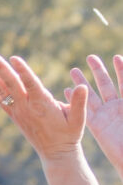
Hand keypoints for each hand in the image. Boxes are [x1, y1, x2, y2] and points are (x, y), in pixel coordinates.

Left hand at [0, 51, 86, 161]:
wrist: (56, 153)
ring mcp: (18, 112)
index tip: (14, 59)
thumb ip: (78, 102)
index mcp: (42, 105)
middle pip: (12, 84)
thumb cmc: (69, 134)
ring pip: (3, 90)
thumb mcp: (78, 119)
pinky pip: (0, 100)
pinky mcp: (15, 116)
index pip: (31, 84)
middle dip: (0, 68)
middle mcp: (27, 107)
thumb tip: (82, 86)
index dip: (22, 71)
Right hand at [69, 54, 122, 176]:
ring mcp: (107, 116)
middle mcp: (118, 108)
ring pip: (93, 95)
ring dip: (83, 83)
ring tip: (73, 70)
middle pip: (107, 84)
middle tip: (90, 57)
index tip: (116, 57)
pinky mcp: (97, 127)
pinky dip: (75, 101)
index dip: (122, 69)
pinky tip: (67, 92)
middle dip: (99, 71)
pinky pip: (85, 111)